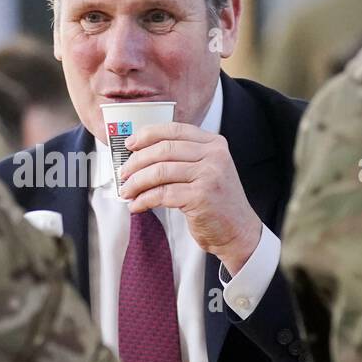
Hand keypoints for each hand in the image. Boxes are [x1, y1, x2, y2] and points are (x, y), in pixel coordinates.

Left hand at [118, 122, 262, 273]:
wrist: (238, 231)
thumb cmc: (217, 202)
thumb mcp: (207, 170)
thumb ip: (183, 157)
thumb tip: (140, 154)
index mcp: (214, 144)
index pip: (174, 130)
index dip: (147, 134)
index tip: (129, 144)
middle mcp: (214, 155)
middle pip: (163, 149)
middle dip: (136, 162)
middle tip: (123, 173)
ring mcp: (209, 175)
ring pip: (159, 172)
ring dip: (136, 183)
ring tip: (127, 192)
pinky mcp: (201, 197)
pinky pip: (162, 194)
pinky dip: (144, 200)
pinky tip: (137, 205)